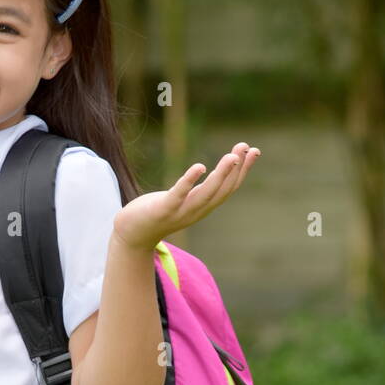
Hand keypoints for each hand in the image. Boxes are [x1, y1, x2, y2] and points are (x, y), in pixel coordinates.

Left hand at [113, 142, 260, 250]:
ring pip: (206, 194)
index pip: (228, 189)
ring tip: (232, 156)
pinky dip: (189, 181)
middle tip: (247, 148)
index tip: (254, 151)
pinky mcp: (162, 210)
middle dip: (237, 170)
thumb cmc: (156, 213)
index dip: (243, 171)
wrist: (131, 236)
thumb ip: (195, 190)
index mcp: (202, 207)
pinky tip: (199, 166)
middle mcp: (196, 212)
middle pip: (222, 191)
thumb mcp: (182, 200)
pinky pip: (179, 195)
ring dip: (221, 175)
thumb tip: (205, 171)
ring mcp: (180, 212)